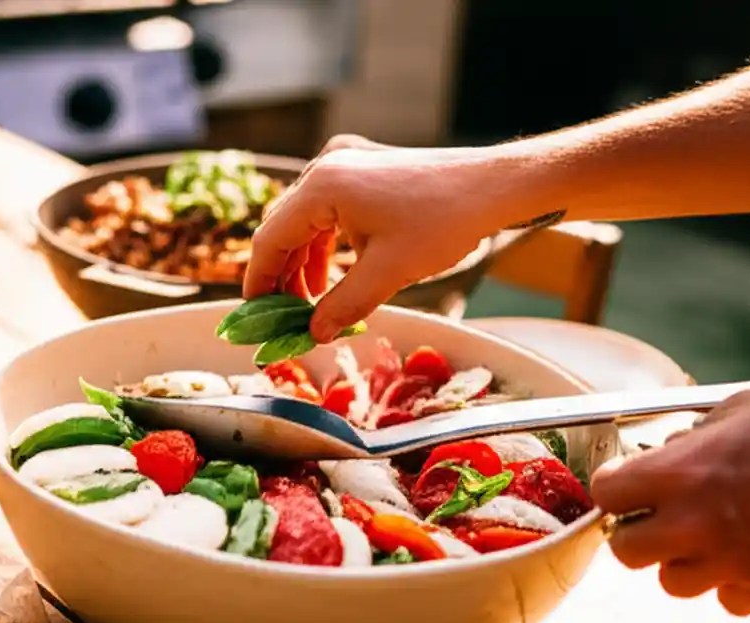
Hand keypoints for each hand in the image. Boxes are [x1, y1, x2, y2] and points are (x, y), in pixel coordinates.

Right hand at [243, 135, 540, 341]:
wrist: (494, 185)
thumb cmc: (444, 221)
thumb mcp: (388, 272)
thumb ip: (343, 305)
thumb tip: (313, 333)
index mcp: (322, 186)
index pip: (270, 238)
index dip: (259, 280)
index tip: (255, 314)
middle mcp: (326, 166)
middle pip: (283, 227)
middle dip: (281, 275)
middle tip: (283, 316)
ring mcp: (344, 162)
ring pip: (305, 220)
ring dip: (303, 262)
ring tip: (309, 302)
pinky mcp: (362, 167)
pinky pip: (327, 210)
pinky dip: (324, 244)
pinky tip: (333, 275)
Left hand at [592, 389, 749, 614]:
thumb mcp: (743, 410)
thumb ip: (699, 432)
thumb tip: (675, 446)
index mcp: (679, 474)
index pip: (606, 492)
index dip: (615, 486)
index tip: (626, 482)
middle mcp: (695, 524)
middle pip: (627, 551)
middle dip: (637, 534)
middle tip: (658, 516)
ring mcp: (731, 562)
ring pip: (674, 583)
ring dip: (684, 560)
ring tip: (710, 535)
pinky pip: (728, 599)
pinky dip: (733, 582)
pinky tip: (749, 554)